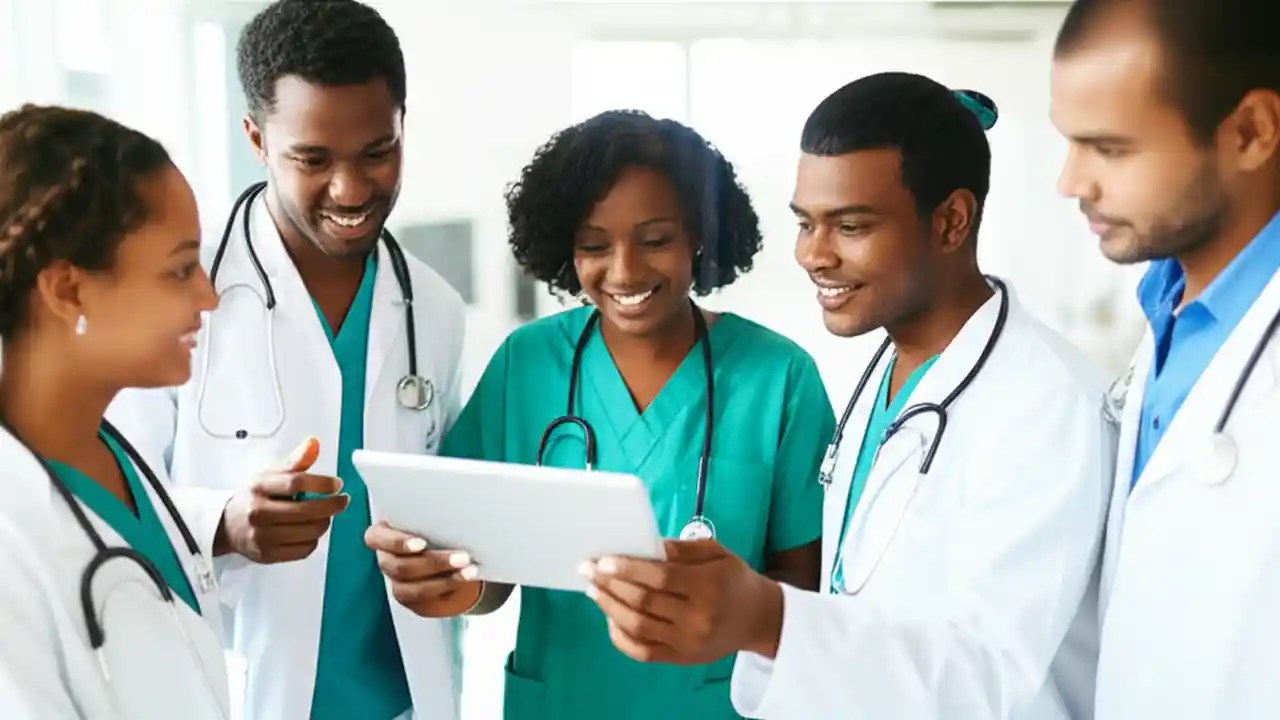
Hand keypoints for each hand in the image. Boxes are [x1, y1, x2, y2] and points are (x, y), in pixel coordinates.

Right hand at [216, 437, 350, 562]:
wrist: (228, 525)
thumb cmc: (255, 497)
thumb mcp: (271, 474)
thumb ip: (295, 461)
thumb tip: (313, 444)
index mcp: (259, 486)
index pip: (296, 483)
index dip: (322, 483)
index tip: (337, 484)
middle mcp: (258, 511)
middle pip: (306, 510)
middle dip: (332, 505)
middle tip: (342, 501)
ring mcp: (262, 536)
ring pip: (309, 531)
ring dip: (325, 522)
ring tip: (325, 515)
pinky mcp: (267, 555)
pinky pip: (304, 550)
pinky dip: (314, 540)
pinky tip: (311, 530)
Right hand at [365, 523, 482, 617]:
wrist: (447, 553)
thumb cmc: (436, 526)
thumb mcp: (432, 517)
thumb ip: (434, 516)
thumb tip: (456, 509)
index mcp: (383, 533)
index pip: (375, 538)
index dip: (397, 542)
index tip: (421, 543)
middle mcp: (386, 558)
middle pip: (400, 566)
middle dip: (434, 563)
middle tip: (462, 557)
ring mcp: (395, 581)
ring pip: (413, 587)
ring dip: (445, 579)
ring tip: (469, 570)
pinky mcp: (409, 598)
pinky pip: (424, 599)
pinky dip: (447, 587)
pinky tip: (464, 578)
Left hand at [582, 539, 783, 664]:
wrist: (758, 618)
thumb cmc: (734, 579)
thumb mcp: (717, 553)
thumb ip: (681, 549)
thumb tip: (643, 546)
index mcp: (709, 586)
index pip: (660, 578)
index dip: (628, 569)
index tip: (603, 561)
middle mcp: (698, 618)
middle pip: (644, 602)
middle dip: (610, 585)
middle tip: (588, 570)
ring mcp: (688, 642)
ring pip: (638, 627)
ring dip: (609, 607)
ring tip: (593, 590)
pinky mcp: (682, 658)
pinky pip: (643, 651)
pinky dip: (620, 636)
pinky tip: (610, 617)